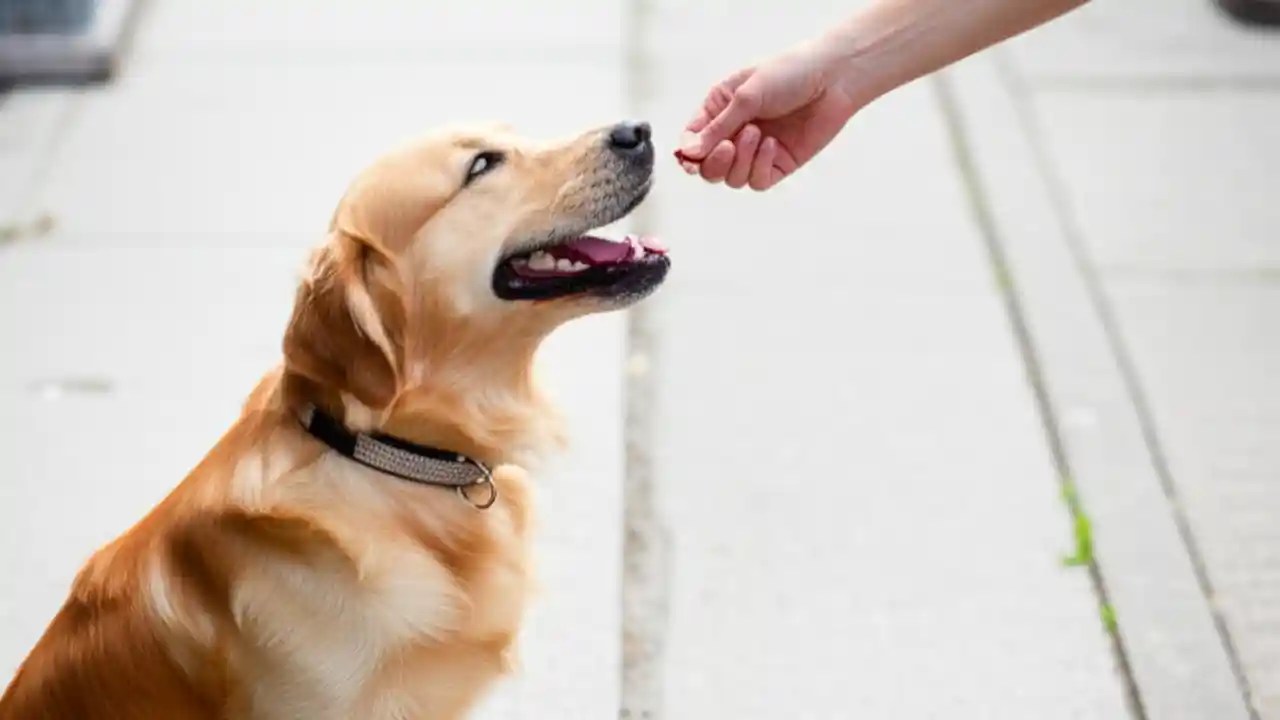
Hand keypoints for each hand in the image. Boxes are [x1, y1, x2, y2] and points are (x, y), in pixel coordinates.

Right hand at [677, 42, 861, 190]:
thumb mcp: (745, 97)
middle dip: (715, 162)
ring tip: (758, 134)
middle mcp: (735, 133)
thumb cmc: (788, 74)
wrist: (832, 79)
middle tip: (728, 146)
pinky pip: (757, 181)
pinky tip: (773, 145)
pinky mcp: (778, 164)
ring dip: (740, 161)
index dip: (688, 152)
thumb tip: (687, 153)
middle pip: (709, 168)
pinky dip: (760, 166)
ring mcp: (756, 151)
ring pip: (732, 178)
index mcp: (720, 110)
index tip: (691, 156)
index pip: (692, 141)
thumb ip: (716, 128)